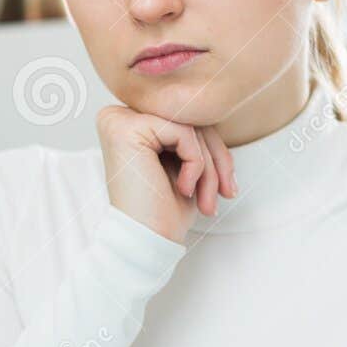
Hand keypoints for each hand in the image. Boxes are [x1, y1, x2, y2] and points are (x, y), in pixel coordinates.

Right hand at [96, 105, 235, 243]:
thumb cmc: (164, 210)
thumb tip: (220, 105)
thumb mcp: (186, 164)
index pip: (184, 120)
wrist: (146, 241)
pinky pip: (183, 132)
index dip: (213, 150)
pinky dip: (196, 163)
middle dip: (218, 158)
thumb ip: (195, 133)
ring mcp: (119, 119)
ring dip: (210, 166)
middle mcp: (119, 116)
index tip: (226, 186)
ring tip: (207, 199)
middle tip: (227, 193)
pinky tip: (184, 188)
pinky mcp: (126, 128)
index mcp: (129, 123)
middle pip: (189, 119)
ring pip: (190, 125)